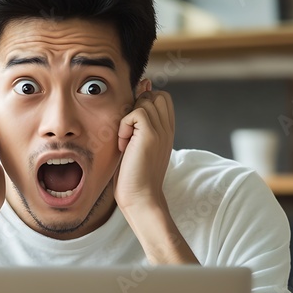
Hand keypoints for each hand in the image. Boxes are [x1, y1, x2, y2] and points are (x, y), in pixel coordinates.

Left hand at [113, 90, 174, 212]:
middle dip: (138, 106)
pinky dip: (124, 125)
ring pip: (145, 101)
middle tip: (130, 132)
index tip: (132, 125)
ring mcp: (162, 131)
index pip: (162, 98)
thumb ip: (138, 123)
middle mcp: (168, 129)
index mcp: (167, 130)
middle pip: (157, 95)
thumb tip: (135, 98)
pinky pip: (136, 113)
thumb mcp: (137, 144)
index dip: (145, 102)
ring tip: (127, 141)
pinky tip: (124, 144)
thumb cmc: (134, 175)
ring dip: (129, 118)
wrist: (140, 197)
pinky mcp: (151, 135)